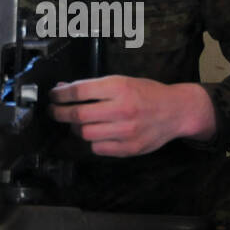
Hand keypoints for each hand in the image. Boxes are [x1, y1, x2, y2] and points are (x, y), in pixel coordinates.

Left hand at [49, 76, 215, 157]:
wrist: (176, 111)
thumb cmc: (148, 94)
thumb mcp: (123, 81)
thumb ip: (94, 87)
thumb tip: (64, 89)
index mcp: (119, 87)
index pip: (79, 91)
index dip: (60, 94)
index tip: (53, 95)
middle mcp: (122, 109)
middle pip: (78, 115)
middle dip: (59, 113)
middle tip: (54, 111)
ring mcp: (126, 131)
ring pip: (85, 133)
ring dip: (74, 128)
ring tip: (75, 123)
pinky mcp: (129, 148)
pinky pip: (98, 148)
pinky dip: (91, 141)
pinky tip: (95, 133)